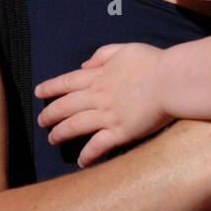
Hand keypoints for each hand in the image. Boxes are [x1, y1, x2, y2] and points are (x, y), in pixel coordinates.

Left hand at [34, 43, 168, 166]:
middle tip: (41, 121)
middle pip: (65, 106)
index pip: (66, 82)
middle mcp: (97, 96)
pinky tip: (81, 161)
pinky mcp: (120, 132)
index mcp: (98, 75)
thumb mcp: (125, 49)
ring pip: (74, 126)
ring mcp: (107, 115)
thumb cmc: (153, 63)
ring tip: (53, 139)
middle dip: (49, 114)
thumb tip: (85, 63)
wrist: (171, 81)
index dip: (50, 88)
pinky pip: (97, 146)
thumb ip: (102, 54)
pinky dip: (87, 154)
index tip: (38, 92)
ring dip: (60, 133)